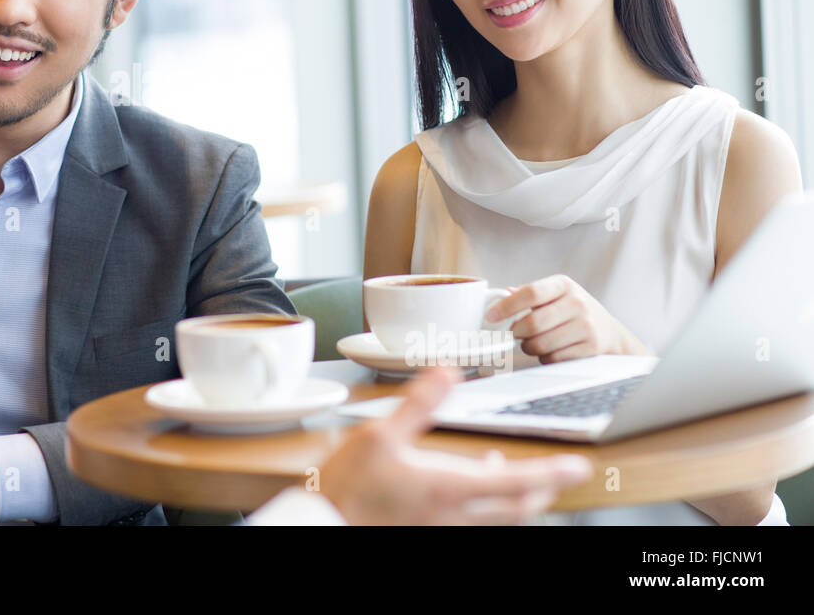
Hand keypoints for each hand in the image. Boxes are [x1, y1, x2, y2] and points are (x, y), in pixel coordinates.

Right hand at [320, 367, 591, 523]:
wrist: (324, 524)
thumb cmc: (349, 487)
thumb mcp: (378, 434)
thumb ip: (418, 403)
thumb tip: (448, 372)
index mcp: (449, 487)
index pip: (518, 481)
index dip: (553, 472)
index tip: (580, 465)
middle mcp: (455, 515)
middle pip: (519, 507)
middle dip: (544, 488)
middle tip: (559, 472)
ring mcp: (445, 529)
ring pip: (501, 519)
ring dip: (518, 498)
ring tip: (512, 474)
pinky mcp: (431, 532)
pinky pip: (477, 524)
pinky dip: (490, 507)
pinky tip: (470, 489)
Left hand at [485, 274, 650, 362]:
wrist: (608, 331)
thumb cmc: (571, 311)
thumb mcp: (554, 294)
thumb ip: (526, 294)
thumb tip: (501, 293)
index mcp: (563, 285)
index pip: (530, 292)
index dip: (506, 306)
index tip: (490, 316)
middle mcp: (577, 303)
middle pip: (533, 323)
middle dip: (515, 332)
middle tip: (511, 334)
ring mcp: (586, 326)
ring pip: (541, 344)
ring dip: (529, 347)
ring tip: (532, 342)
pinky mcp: (590, 347)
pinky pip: (554, 358)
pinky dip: (544, 358)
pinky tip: (550, 350)